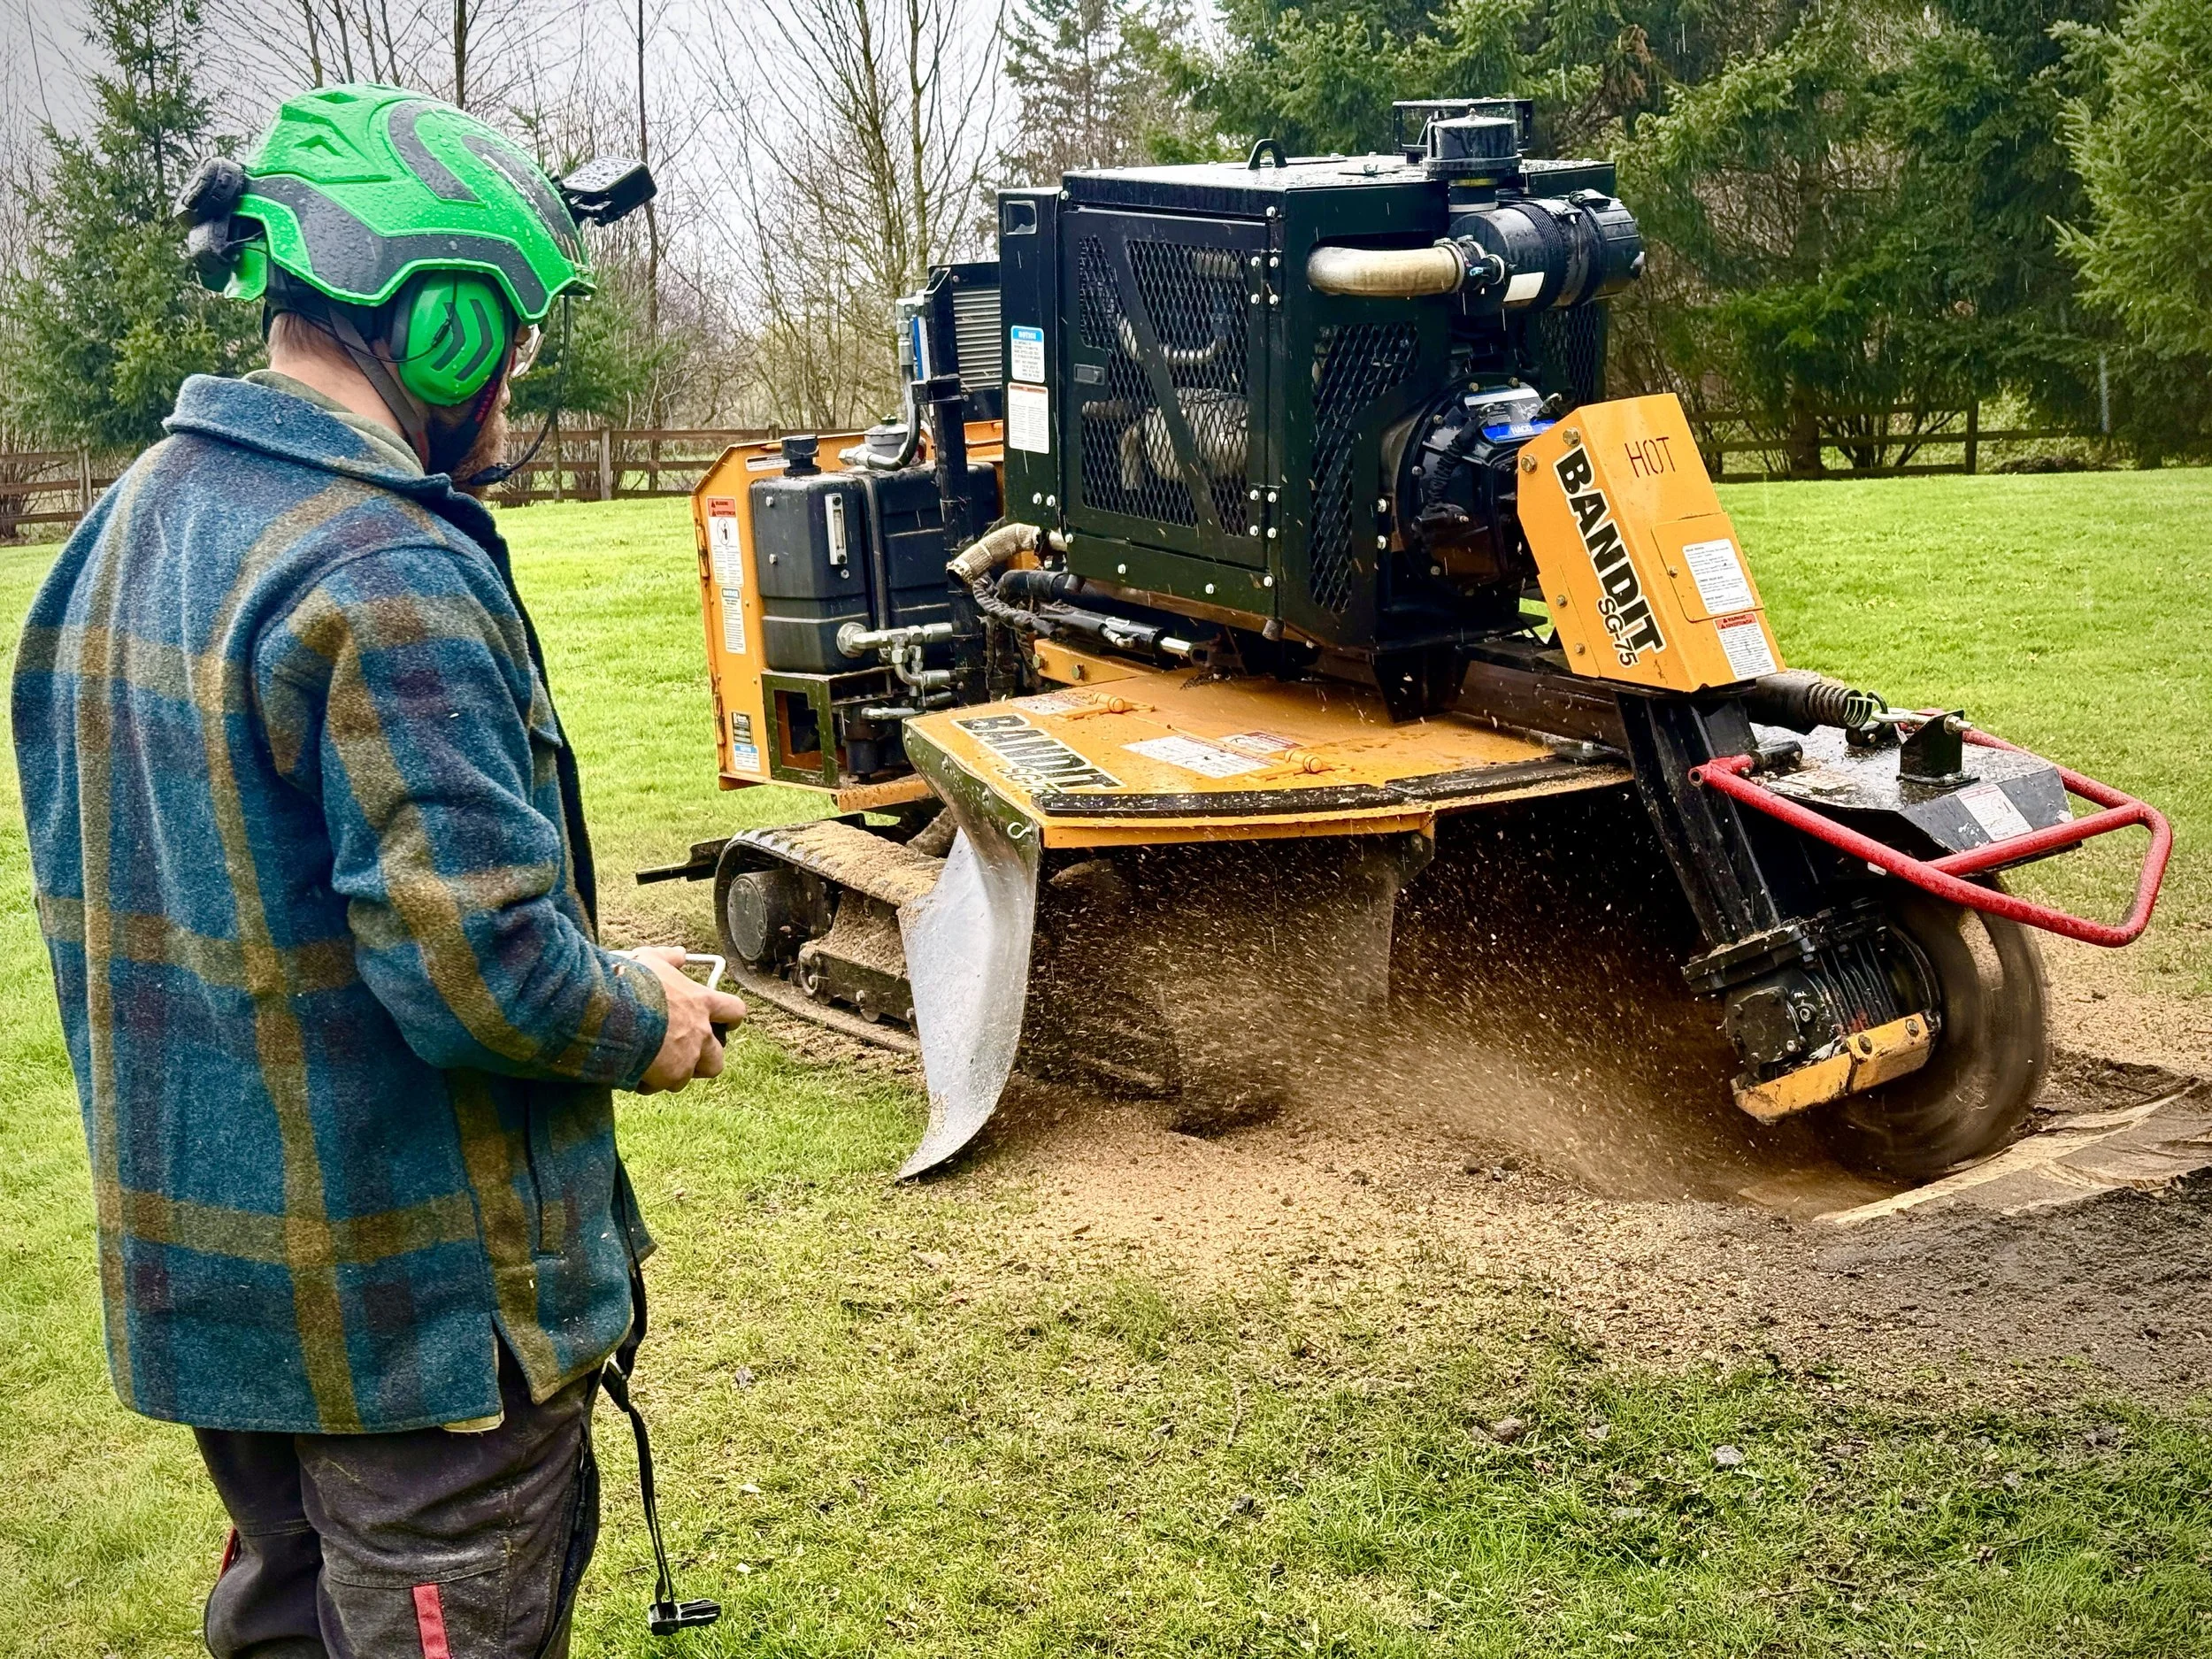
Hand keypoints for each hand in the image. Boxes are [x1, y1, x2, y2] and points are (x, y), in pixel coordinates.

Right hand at [631, 947, 747, 1092]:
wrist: (614, 1010)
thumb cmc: (633, 982)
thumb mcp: (650, 961)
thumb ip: (668, 958)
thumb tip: (680, 954)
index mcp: (701, 1002)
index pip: (734, 1012)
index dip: (729, 1020)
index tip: (723, 1023)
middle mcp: (701, 1032)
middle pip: (718, 1059)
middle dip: (703, 1061)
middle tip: (684, 1054)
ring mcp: (688, 1056)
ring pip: (689, 1076)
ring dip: (673, 1073)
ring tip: (651, 1064)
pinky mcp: (671, 1075)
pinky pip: (660, 1085)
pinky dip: (647, 1082)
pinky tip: (631, 1070)